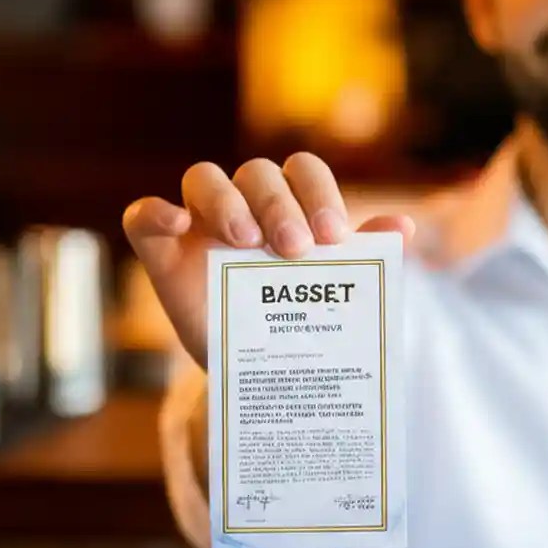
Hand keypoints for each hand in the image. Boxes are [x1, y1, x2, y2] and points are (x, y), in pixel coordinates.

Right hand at [123, 153, 415, 369]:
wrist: (257, 376)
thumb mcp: (333, 293)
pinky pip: (142, 217)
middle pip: (257, 172)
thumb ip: (365, 256)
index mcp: (289, 204)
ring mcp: (198, 225)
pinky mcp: (160, 253)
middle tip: (296, 249)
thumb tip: (405, 227)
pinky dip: (155, 211)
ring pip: (203, 178)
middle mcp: (243, 204)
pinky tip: (176, 222)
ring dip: (227, 201)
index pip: (303, 170)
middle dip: (279, 204)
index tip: (333, 236)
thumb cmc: (298, 322)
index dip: (318, 193)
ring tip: (246, 242)